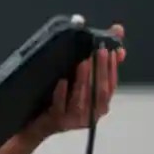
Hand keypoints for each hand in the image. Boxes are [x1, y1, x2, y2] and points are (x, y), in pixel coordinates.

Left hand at [25, 23, 126, 142]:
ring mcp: (74, 120)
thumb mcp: (80, 76)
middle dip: (101, 71)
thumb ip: (100, 57)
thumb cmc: (61, 96)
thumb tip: (118, 30)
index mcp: (99, 104)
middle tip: (99, 51)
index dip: (113, 68)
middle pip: (100, 92)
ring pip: (83, 101)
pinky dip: (62, 94)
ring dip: (83, 81)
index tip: (112, 51)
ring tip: (82, 63)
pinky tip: (62, 81)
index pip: (111, 85)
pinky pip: (60, 107)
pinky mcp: (58, 122)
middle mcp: (91, 114)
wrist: (35, 121)